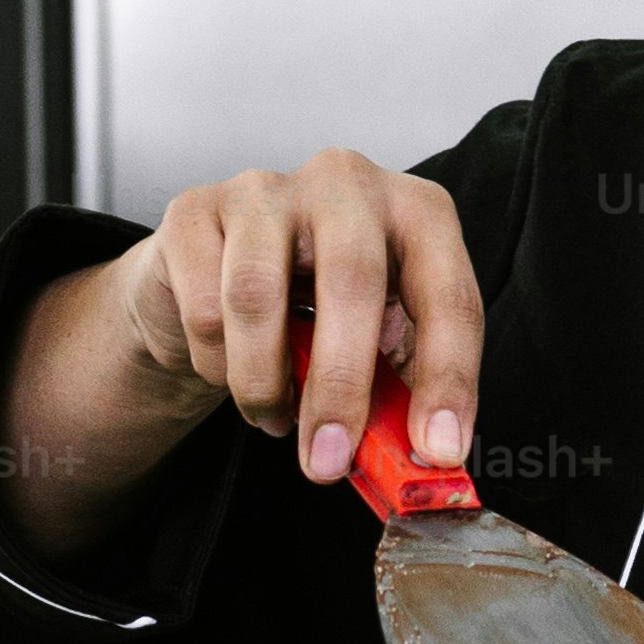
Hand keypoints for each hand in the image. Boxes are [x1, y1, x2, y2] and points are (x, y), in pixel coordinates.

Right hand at [108, 151, 485, 485]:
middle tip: (329, 461)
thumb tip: (426, 460)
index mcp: (417, 213)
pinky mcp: (194, 209)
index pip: (449, 295)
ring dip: (263, 381)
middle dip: (342, 387)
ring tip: (275, 418)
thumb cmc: (313, 308)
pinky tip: (229, 370)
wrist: (215, 281)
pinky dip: (216, 363)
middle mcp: (347, 183)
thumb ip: (403, 395)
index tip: (437, 449)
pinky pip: (203, 305)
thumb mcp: (377, 345)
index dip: (448, 379)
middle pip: (353, 281)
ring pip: (258, 296)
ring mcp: (266, 188)